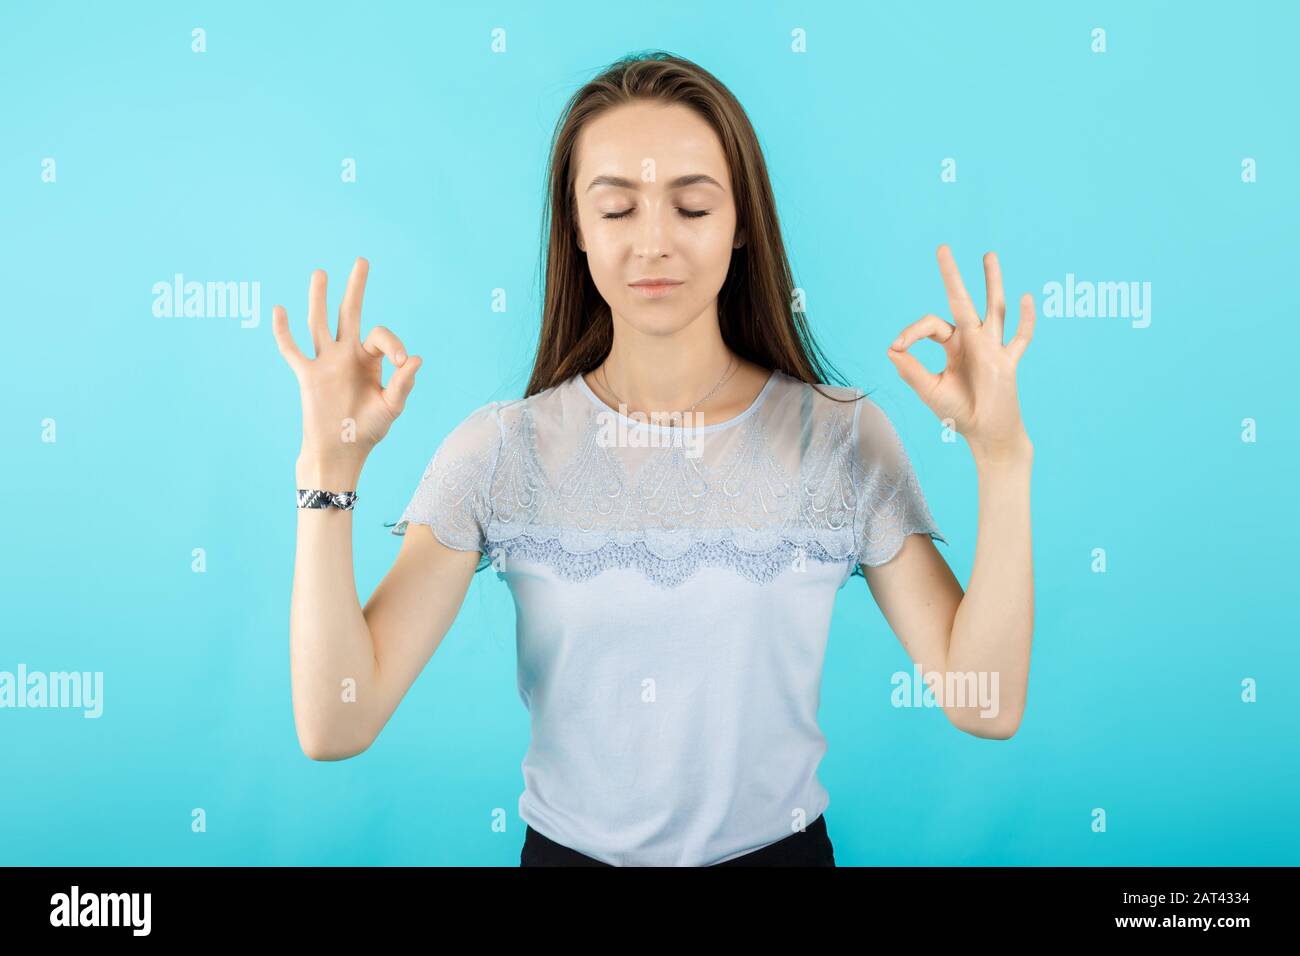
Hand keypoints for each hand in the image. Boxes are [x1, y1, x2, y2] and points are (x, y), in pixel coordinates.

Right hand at [272, 257, 421, 465]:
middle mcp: (346, 355)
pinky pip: (291, 350)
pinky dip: (283, 331)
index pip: (380, 336)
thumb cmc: (368, 430)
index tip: (400, 361)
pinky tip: (279, 310)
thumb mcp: (392, 406)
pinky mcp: (307, 375)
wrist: (342, 451)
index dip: (393, 343)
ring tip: (320, 272)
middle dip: (356, 289)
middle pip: (349, 314)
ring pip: (319, 323)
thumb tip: (415, 358)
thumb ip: (403, 383)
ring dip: (319, 298)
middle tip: (362, 261)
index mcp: (369, 360)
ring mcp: (325, 362)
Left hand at [886, 244, 1034, 458]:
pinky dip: (1024, 320)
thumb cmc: (958, 412)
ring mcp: (993, 348)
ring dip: (992, 283)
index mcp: (952, 346)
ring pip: (994, 309)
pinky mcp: (1009, 362)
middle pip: (962, 301)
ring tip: (987, 255)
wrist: (985, 433)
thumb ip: (911, 370)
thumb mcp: (929, 390)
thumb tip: (890, 348)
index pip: (931, 325)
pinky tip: (1026, 297)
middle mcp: (972, 341)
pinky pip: (1020, 338)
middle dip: (952, 276)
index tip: (899, 345)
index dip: (913, 330)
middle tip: (941, 248)